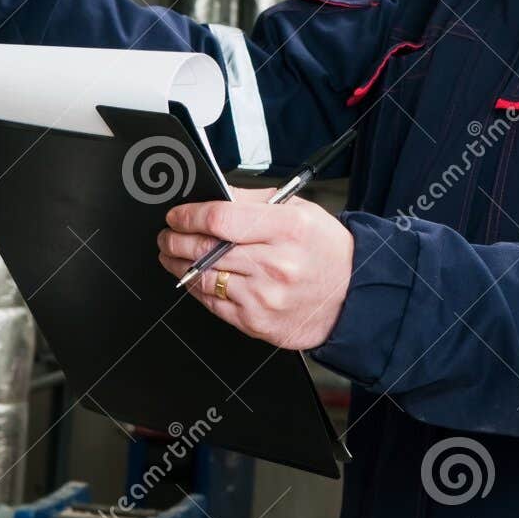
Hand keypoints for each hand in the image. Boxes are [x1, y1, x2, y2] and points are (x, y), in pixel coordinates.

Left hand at [157, 187, 353, 350]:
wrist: (352, 295)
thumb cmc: (325, 249)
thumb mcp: (299, 211)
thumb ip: (252, 201)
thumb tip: (214, 195)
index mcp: (287, 228)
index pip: (221, 218)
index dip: (189, 215)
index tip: (177, 215)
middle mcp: (275, 264)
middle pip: (205, 249)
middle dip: (175, 239)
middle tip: (166, 234)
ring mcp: (264, 297)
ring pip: (203, 278)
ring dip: (178, 265)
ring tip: (171, 254)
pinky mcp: (257, 322)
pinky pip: (212, 304)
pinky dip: (195, 289)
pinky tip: (191, 277)